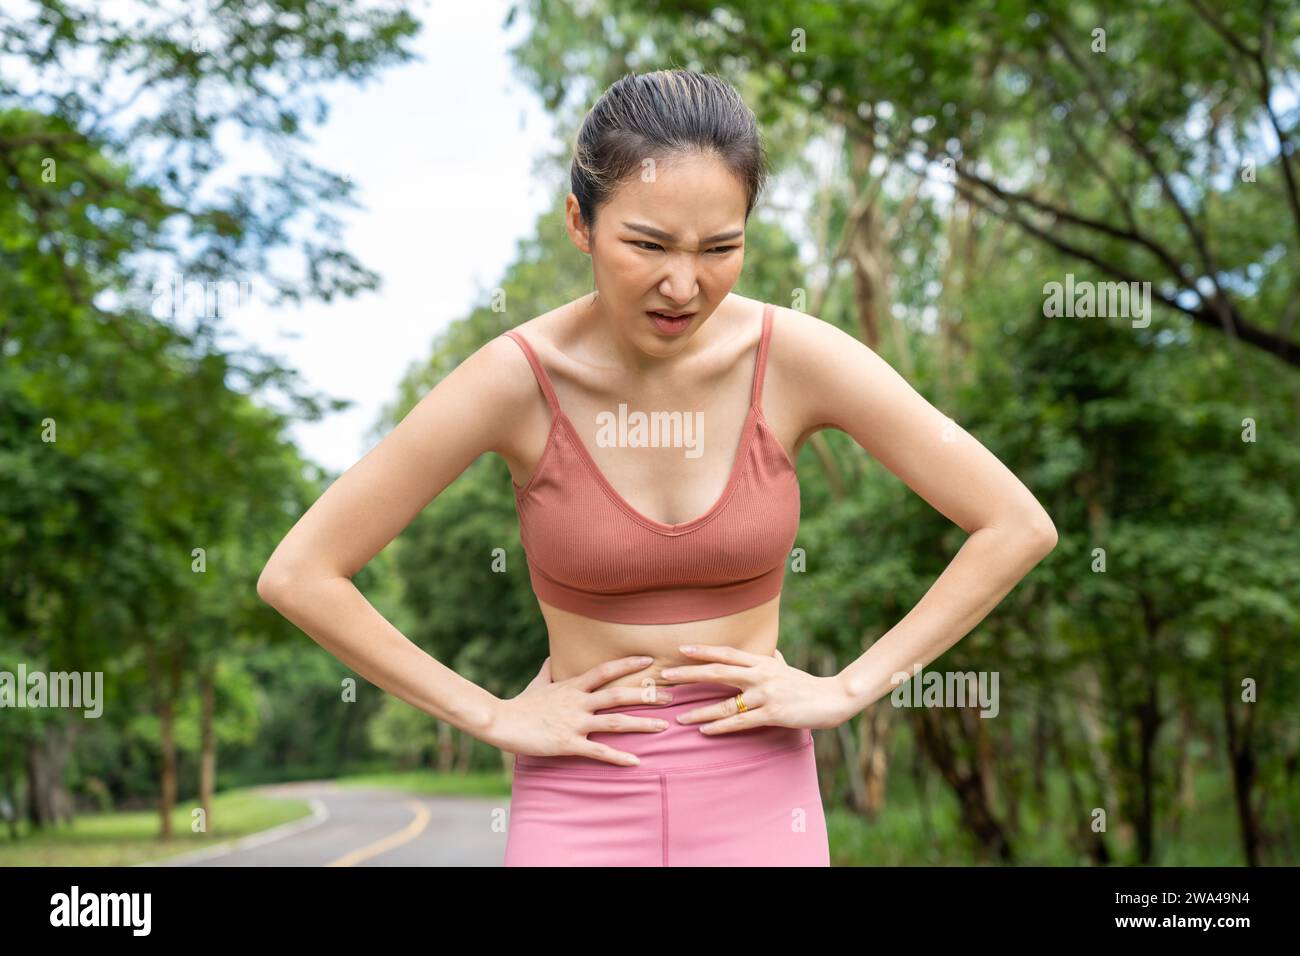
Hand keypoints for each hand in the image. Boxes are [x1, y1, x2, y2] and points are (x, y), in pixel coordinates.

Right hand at [485, 655, 674, 765]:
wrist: (501, 721)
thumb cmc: (520, 704)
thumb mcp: (538, 683)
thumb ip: (549, 670)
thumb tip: (552, 657)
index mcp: (572, 686)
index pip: (605, 670)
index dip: (628, 664)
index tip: (649, 659)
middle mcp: (578, 701)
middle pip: (619, 694)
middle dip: (646, 695)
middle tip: (672, 696)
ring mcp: (574, 722)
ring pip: (615, 721)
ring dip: (642, 724)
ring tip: (664, 727)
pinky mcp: (568, 743)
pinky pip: (598, 751)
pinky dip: (618, 756)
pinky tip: (636, 761)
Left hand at [660, 645, 856, 733]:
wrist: (832, 697)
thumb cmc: (806, 684)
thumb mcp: (786, 667)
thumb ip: (773, 659)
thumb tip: (768, 652)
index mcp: (761, 661)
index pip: (726, 653)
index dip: (703, 650)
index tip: (681, 649)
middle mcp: (760, 675)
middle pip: (718, 671)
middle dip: (690, 674)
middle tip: (667, 676)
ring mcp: (766, 695)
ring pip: (726, 703)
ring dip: (700, 711)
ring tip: (680, 717)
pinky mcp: (772, 714)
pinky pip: (741, 722)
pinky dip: (720, 727)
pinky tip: (705, 731)